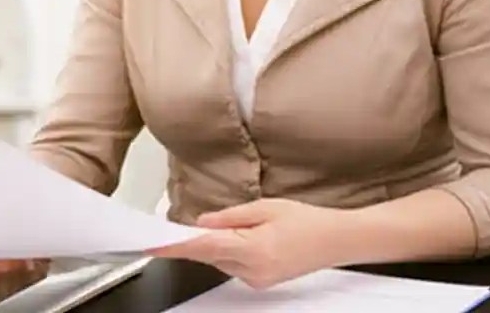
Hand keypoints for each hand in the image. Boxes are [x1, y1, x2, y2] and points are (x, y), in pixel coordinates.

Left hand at [147, 198, 352, 289]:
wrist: (336, 241)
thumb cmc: (306, 220)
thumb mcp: (265, 207)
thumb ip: (230, 217)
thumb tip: (200, 223)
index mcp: (254, 249)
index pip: (205, 247)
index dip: (176, 246)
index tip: (154, 244)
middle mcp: (253, 271)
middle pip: (210, 255)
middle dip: (197, 239)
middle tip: (188, 224)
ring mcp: (256, 280)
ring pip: (220, 261)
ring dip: (215, 244)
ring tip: (238, 225)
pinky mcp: (260, 282)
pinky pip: (232, 266)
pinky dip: (228, 251)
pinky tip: (242, 237)